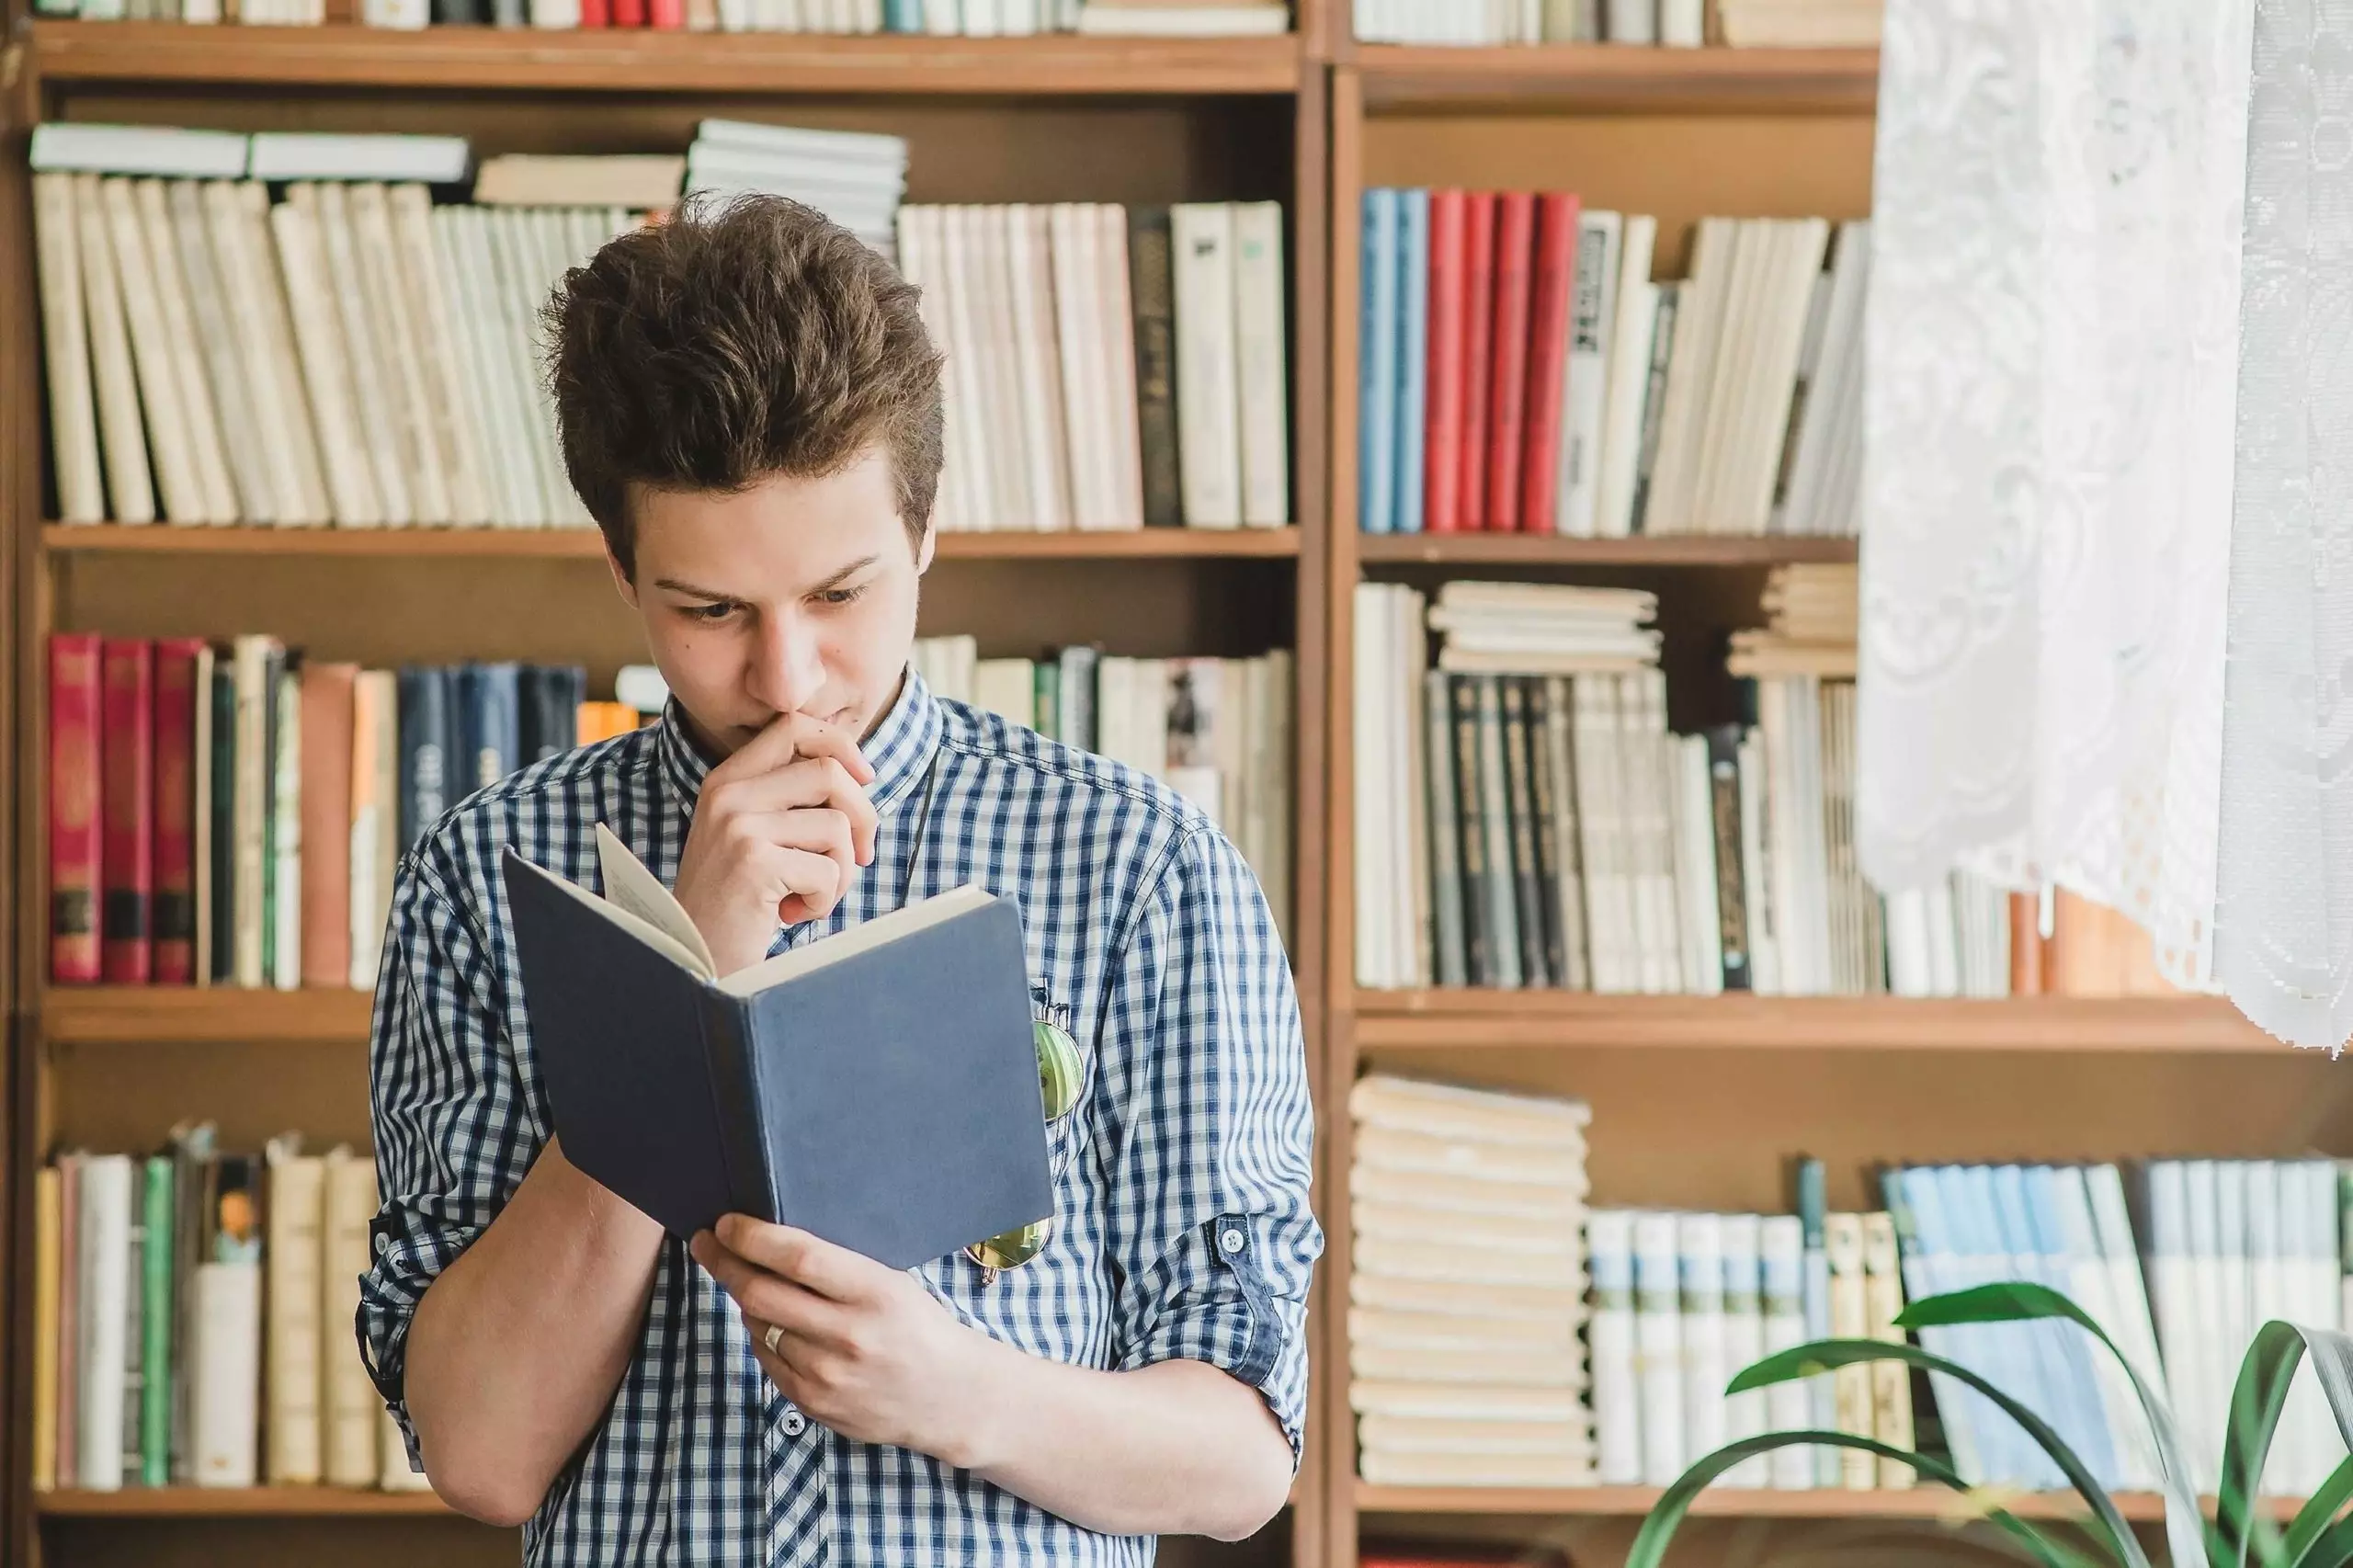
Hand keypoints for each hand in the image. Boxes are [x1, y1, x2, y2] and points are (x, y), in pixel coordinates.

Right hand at [672, 714, 880, 975]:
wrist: (691, 956)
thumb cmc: (736, 901)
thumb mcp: (755, 837)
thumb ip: (790, 801)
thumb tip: (859, 775)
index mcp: (727, 780)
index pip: (794, 726)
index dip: (842, 746)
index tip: (865, 780)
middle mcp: (728, 794)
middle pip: (828, 772)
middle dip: (862, 817)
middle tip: (859, 856)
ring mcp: (738, 826)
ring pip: (836, 825)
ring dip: (841, 870)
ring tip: (811, 894)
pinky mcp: (754, 862)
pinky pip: (828, 871)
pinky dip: (824, 900)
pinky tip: (792, 913)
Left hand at [690, 1216, 987, 1462]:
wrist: (949, 1398)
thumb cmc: (920, 1328)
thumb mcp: (893, 1283)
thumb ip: (838, 1269)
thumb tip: (772, 1243)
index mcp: (875, 1292)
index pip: (799, 1256)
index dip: (752, 1237)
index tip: (725, 1223)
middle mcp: (848, 1334)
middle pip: (762, 1293)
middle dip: (724, 1263)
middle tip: (706, 1244)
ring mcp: (827, 1374)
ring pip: (759, 1326)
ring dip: (746, 1300)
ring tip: (749, 1283)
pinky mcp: (813, 1403)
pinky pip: (766, 1360)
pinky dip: (762, 1335)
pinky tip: (773, 1324)